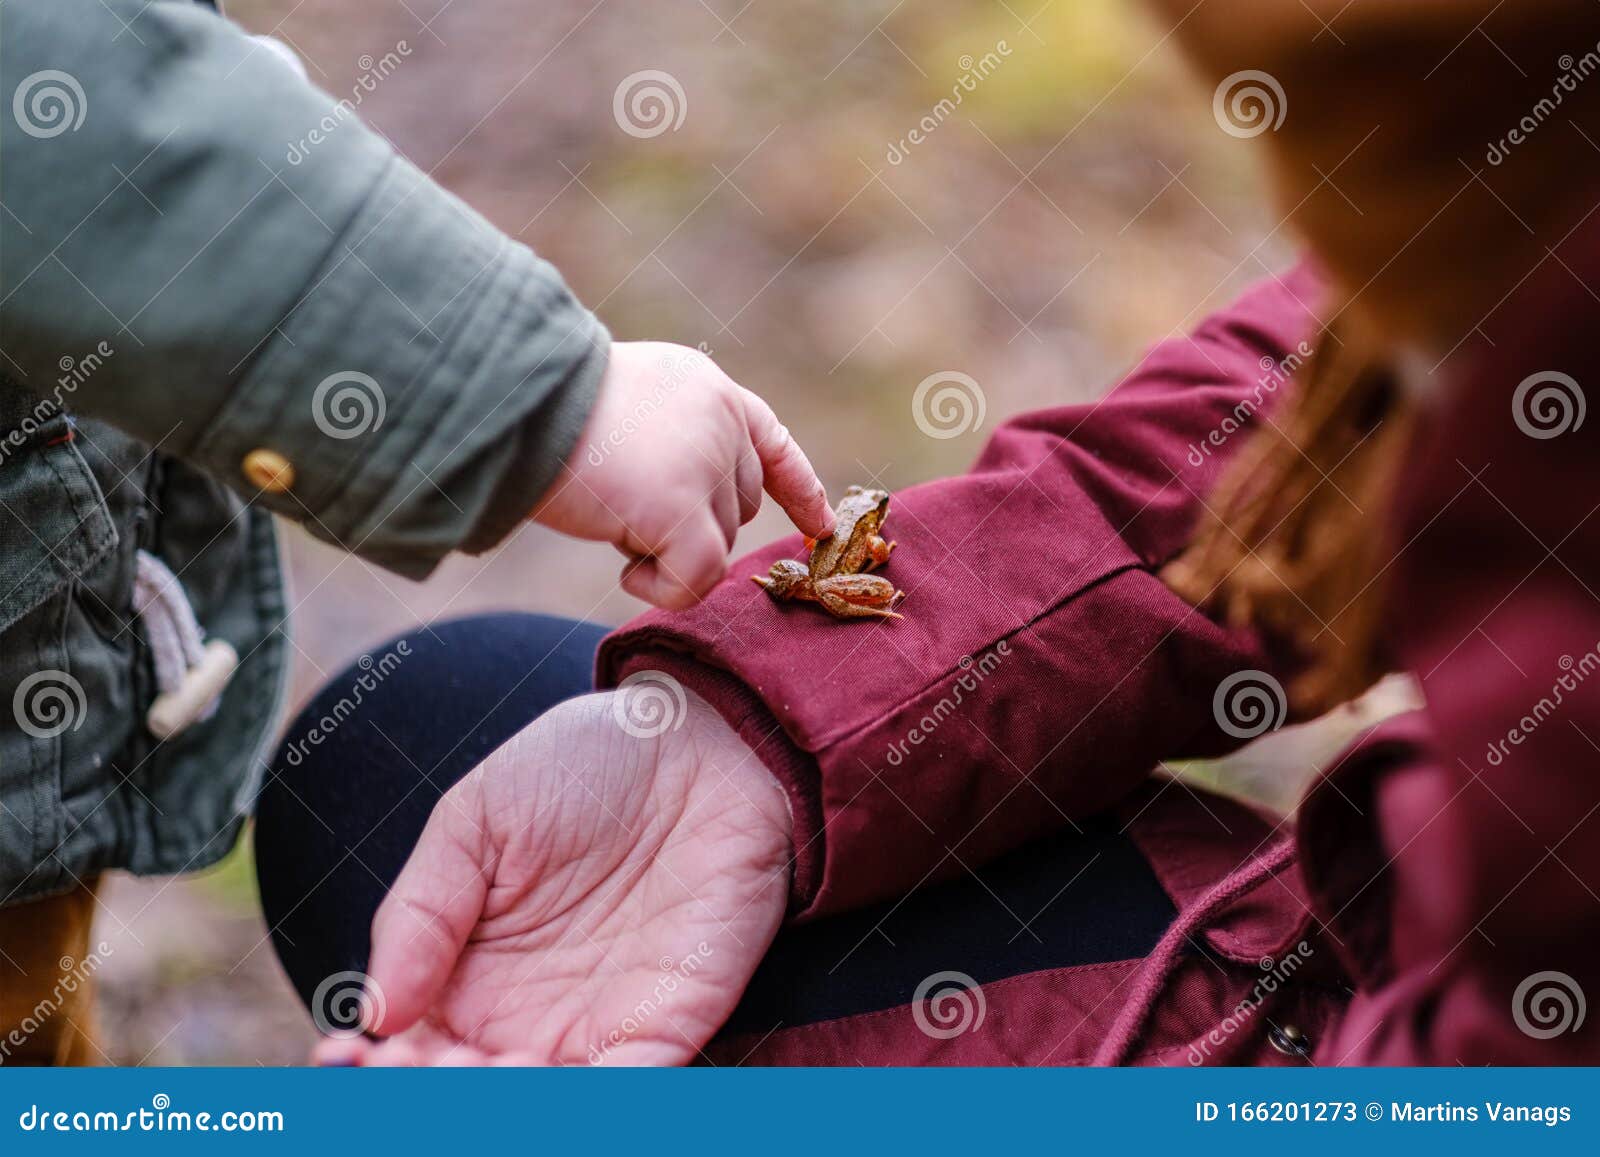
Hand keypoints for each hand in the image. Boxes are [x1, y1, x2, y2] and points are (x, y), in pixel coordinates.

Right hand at [313, 687, 793, 1065]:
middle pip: (461, 1100)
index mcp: (464, 979)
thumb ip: (419, 911)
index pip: (403, 1059)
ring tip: (484, 1064)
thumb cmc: (584, 768)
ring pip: (539, 1112)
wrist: (698, 739)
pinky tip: (543, 1076)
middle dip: (428, 1099)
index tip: (347, 1058)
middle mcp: (526, 1021)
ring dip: (499, 1108)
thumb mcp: (474, 820)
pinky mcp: (670, 1029)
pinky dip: (588, 1106)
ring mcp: (598, 1030)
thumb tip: (375, 1011)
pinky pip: (629, 1097)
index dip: (369, 1074)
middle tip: (424, 1062)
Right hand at [534, 341, 833, 608]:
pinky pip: (699, 579)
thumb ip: (674, 443)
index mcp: (709, 391)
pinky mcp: (684, 509)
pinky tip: (627, 571)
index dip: (798, 489)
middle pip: (735, 510)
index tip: (820, 525)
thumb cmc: (545, 412)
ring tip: (610, 517)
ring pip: (717, 547)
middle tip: (622, 509)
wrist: (513, 408)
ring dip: (663, 554)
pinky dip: (665, 591)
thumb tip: (690, 510)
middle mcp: (722, 421)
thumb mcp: (628, 409)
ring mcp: (707, 464)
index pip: (772, 443)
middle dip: (687, 528)